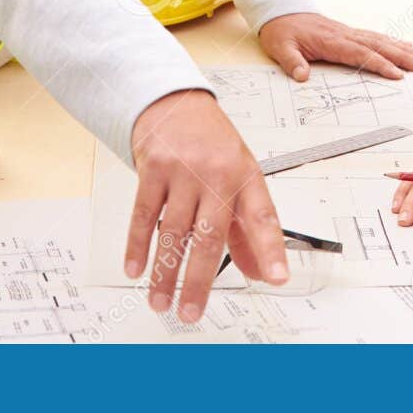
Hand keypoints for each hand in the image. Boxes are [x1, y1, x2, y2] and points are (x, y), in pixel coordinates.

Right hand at [126, 90, 289, 322]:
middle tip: (191, 311)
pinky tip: (136, 268)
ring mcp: (184, 170)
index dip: (271, 251)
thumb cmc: (212, 143)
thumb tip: (260, 271)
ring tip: (160, 300)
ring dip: (164, 272)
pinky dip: (138, 245)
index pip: (264, 218)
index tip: (277, 278)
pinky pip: (144, 214)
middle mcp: (218, 174)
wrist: (176, 101)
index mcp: (247, 178)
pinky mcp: (154, 168)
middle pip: (209, 236)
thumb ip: (248, 228)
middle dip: (198, 280)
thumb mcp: (240, 176)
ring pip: (173, 231)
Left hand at [258, 12, 412, 80]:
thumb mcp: (281, 48)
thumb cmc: (282, 32)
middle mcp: (345, 34)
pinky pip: (375, 37)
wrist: (280, 11)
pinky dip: (393, 41)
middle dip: (402, 57)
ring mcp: (349, 32)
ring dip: (402, 49)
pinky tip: (406, 45)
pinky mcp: (349, 32)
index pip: (360, 54)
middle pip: (378, 46)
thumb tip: (302, 77)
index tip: (397, 75)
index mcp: (331, 41)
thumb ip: (292, 62)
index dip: (379, 64)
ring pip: (380, 40)